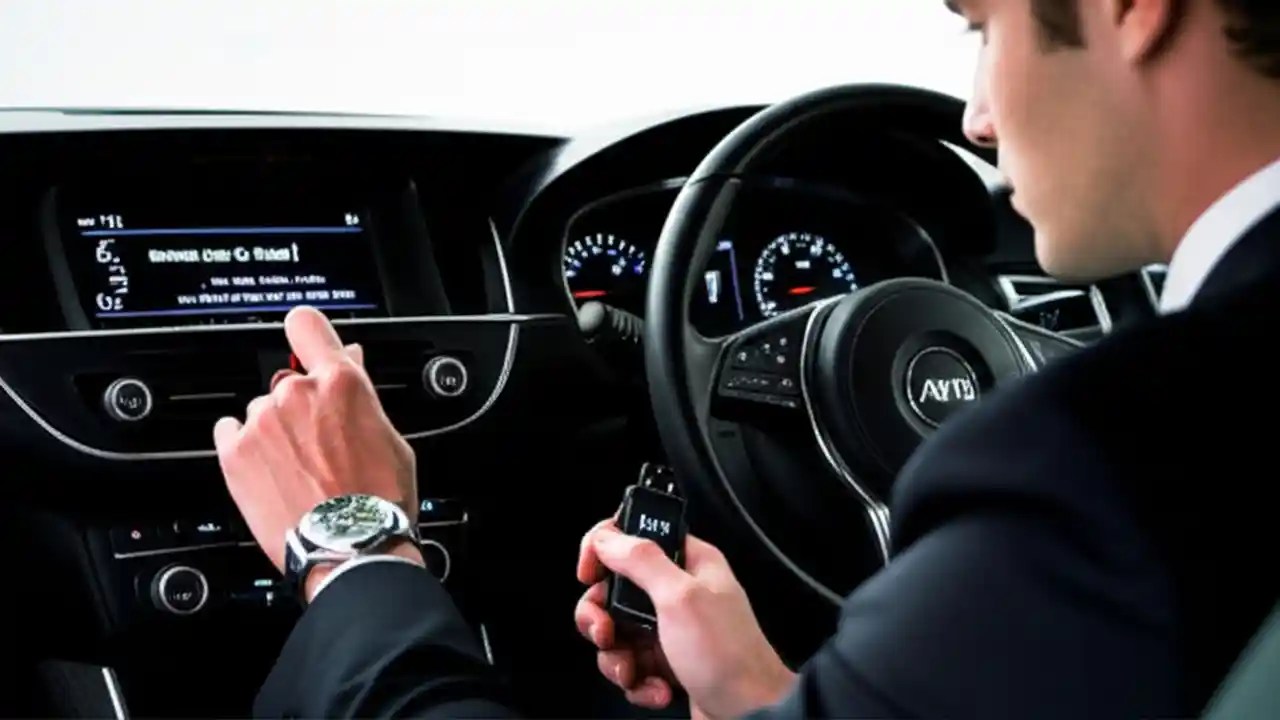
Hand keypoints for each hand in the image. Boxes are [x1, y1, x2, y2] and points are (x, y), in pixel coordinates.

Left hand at [214, 306, 420, 598]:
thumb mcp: (390, 437)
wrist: (350, 549)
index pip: (307, 325)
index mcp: (341, 382)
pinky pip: (229, 431)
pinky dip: (245, 446)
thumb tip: (348, 361)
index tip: (306, 344)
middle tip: (319, 443)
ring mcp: (261, 422)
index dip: (306, 333)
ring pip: (262, 411)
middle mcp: (296, 393)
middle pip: (289, 381)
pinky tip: (268, 471)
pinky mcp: (234, 452)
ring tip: (297, 470)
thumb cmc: (379, 501)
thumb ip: (362, 393)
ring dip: (275, 431)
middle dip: (301, 405)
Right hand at [574, 521, 794, 719]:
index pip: (635, 536)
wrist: (752, 717)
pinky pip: (631, 664)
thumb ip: (642, 561)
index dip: (603, 550)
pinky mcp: (666, 662)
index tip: (588, 573)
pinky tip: (657, 689)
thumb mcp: (681, 599)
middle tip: (604, 633)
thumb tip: (607, 537)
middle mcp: (678, 592)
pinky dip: (637, 681)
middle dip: (600, 615)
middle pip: (614, 589)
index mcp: (688, 563)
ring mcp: (670, 629)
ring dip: (616, 657)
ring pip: (616, 631)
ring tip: (632, 672)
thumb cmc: (728, 655)